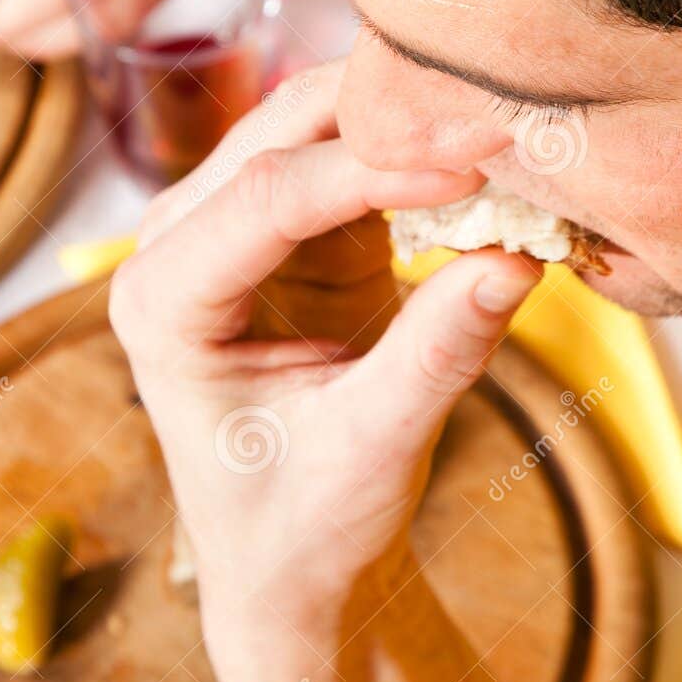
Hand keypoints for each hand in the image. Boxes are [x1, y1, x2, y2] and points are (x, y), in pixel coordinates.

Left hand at [113, 63, 540, 602]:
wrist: (293, 565)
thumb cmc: (302, 528)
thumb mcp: (370, 452)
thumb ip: (436, 356)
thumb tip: (518, 259)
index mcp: (162, 301)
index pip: (268, 195)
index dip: (374, 166)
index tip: (474, 163)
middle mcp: (178, 244)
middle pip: (285, 130)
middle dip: (393, 116)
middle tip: (502, 120)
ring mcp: (234, 226)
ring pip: (321, 123)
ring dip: (410, 121)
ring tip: (506, 130)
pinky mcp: (296, 230)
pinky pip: (361, 160)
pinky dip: (422, 154)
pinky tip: (487, 160)